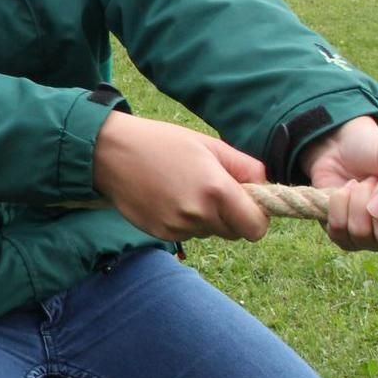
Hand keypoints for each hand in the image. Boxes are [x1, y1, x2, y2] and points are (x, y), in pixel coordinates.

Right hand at [92, 114, 268, 241]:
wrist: (112, 153)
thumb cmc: (163, 143)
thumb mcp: (210, 145)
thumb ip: (246, 167)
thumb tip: (265, 186)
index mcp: (217, 190)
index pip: (256, 227)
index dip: (257, 217)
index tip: (247, 203)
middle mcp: (198, 214)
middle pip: (234, 232)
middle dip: (232, 216)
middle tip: (213, 191)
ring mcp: (177, 227)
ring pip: (210, 233)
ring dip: (207, 218)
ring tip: (184, 190)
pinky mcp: (160, 234)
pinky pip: (187, 234)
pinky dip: (185, 221)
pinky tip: (169, 199)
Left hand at [299, 115, 377, 255]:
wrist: (339, 146)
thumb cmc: (376, 151)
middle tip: (377, 180)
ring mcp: (371, 239)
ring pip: (360, 232)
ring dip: (357, 198)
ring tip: (362, 183)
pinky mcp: (344, 236)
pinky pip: (338, 230)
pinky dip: (338, 203)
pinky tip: (346, 191)